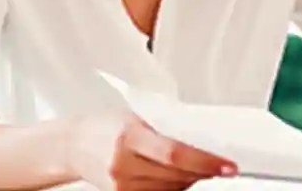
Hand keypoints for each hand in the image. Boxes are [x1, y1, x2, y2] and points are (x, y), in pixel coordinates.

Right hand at [67, 114, 235, 190]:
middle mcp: (124, 164)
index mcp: (130, 137)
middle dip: (203, 173)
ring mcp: (121, 185)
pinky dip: (173, 188)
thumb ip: (165, 128)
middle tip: (222, 167)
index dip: (204, 163)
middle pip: (175, 176)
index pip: (174, 154)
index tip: (227, 166)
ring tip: (201, 170)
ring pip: (170, 190)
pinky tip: (179, 178)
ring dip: (190, 181)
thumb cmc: (106, 125)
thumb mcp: (137, 117)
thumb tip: (202, 139)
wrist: (74, 145)